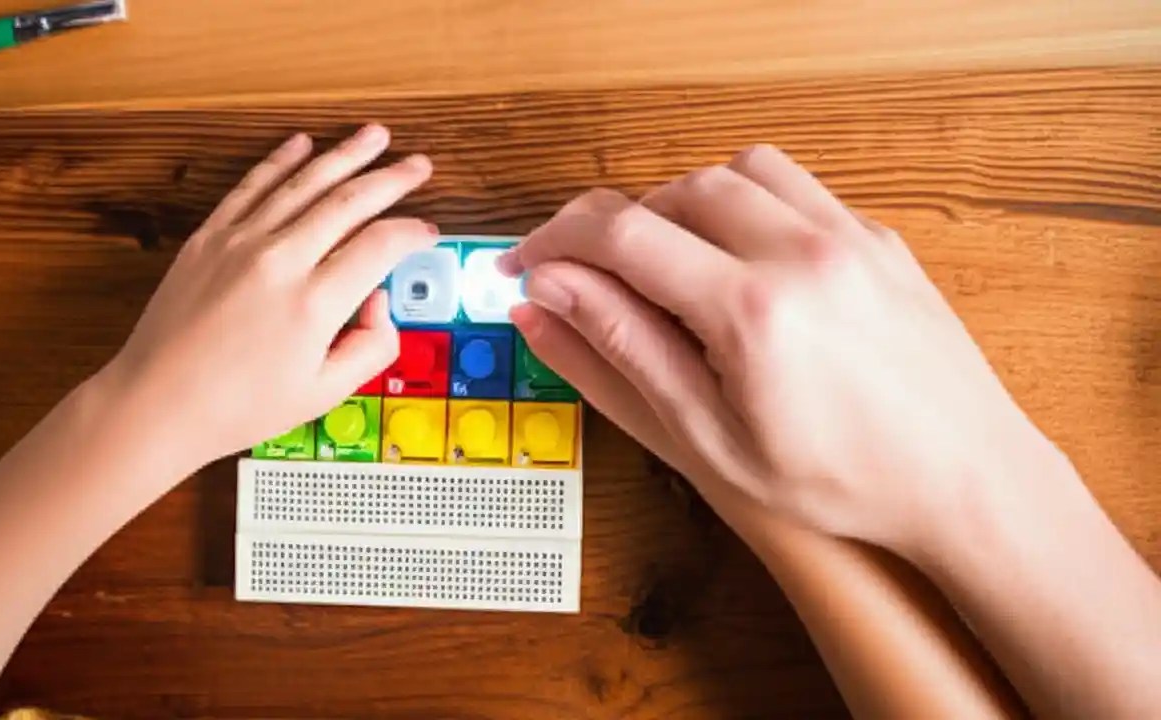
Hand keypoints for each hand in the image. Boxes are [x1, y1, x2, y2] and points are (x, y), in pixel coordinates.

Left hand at [103, 125, 435, 470]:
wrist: (156, 402)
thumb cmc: (237, 407)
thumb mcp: (325, 393)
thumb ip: (370, 347)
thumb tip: (379, 305)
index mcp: (314, 303)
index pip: (380, 245)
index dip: (412, 233)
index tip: (426, 232)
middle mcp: (280, 261)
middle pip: (349, 200)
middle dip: (391, 178)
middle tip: (419, 164)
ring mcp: (240, 243)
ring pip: (304, 182)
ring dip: (344, 154)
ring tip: (374, 135)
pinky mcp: (208, 238)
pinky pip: (252, 186)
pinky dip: (279, 161)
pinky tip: (302, 144)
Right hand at [500, 145, 1058, 553]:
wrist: (965, 480)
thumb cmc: (843, 483)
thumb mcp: (708, 439)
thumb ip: (622, 353)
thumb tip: (547, 299)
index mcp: (752, 309)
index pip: (622, 234)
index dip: (556, 243)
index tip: (527, 266)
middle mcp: (802, 252)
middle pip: (672, 190)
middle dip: (615, 227)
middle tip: (591, 278)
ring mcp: (848, 235)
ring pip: (732, 170)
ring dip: (680, 204)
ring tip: (666, 267)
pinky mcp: (877, 236)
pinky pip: (793, 185)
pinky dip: (743, 204)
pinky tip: (738, 261)